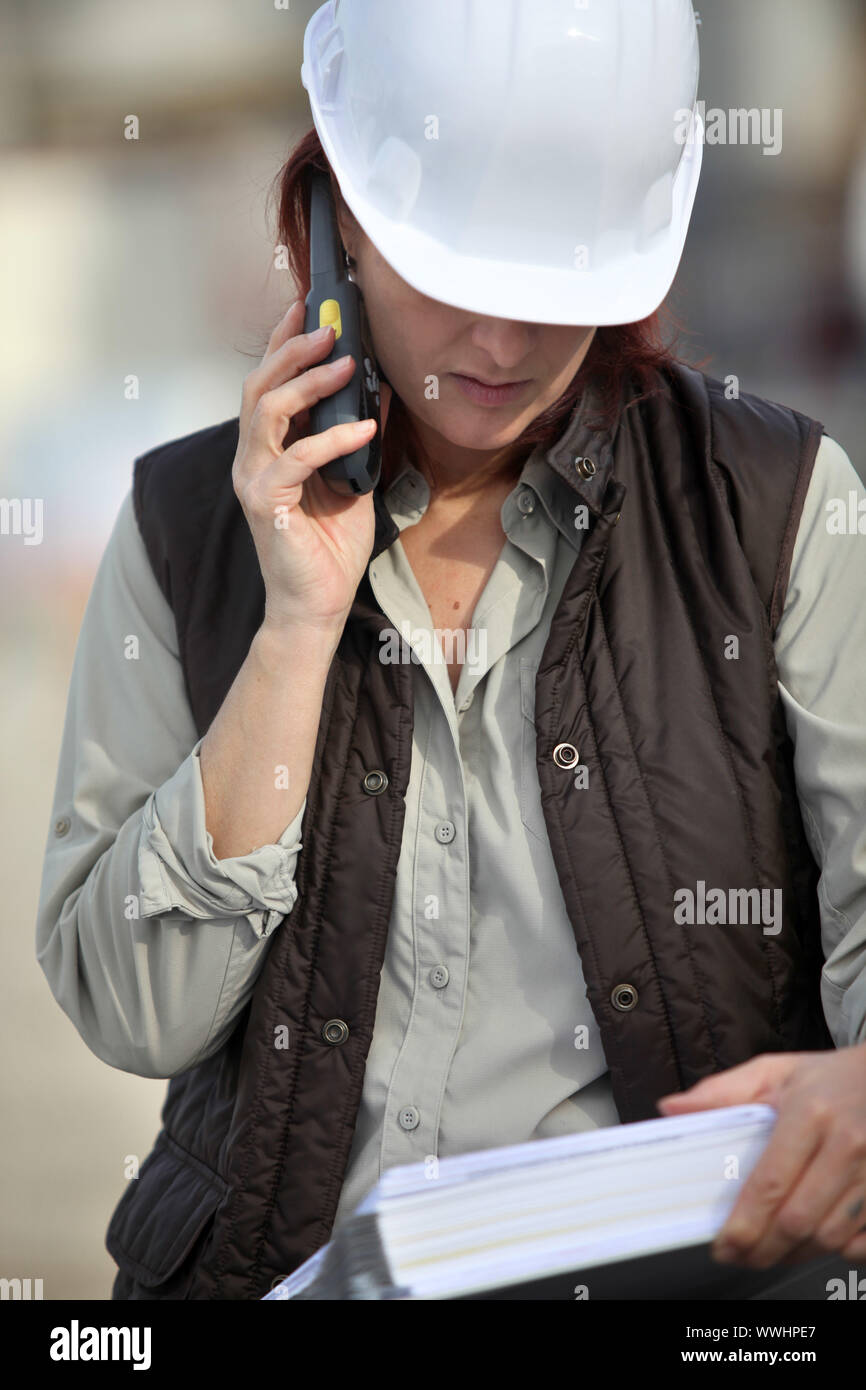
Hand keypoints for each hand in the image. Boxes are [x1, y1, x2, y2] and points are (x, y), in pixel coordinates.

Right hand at [232, 298, 391, 631]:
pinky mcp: (265, 502)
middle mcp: (252, 457)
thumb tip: (382, 391)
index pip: (269, 382)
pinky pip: (295, 457)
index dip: (285, 341)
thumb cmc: (331, 547)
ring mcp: (252, 478)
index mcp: (268, 448)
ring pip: (267, 411)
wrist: (317, 603)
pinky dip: (331, 438)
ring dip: (307, 381)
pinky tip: (363, 427)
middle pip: (260, 385)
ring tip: (345, 362)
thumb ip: (360, 435)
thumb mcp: (356, 477)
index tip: (310, 305)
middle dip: (293, 348)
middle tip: (330, 324)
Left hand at [657, 1045, 865, 1268]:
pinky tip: (813, 1240)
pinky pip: (861, 1243)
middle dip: (763, 1248)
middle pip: (798, 1220)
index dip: (744, 1223)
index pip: (771, 1182)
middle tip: (739, 1254)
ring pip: (829, 1237)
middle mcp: (847, 1144)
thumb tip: (673, 1109)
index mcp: (811, 1112)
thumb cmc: (830, 1079)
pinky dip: (836, 1250)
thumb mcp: (775, 1072)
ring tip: (769, 1249)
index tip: (724, 1242)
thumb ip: (721, 1091)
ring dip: (794, 1253)